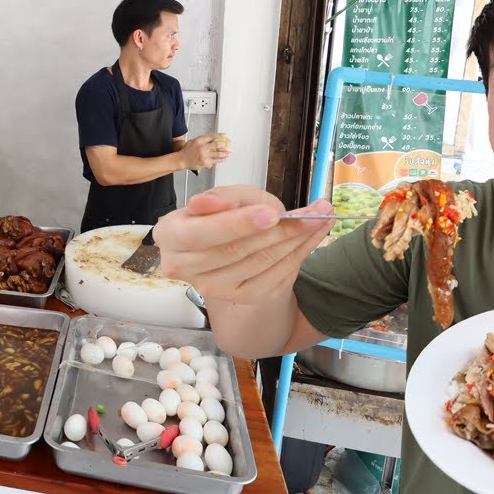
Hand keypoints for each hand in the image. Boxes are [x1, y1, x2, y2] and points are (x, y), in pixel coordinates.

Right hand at [154, 185, 332, 304]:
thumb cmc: (226, 213)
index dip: (235, 224)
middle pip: (234, 251)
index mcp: (170, 235)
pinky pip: (275, 276)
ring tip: (322, 217)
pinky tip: (315, 235)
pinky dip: (300, 253)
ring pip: (260, 263)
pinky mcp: (242, 297)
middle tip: (314, 212)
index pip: (199, 234)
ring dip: (297, 239)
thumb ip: (222, 198)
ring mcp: (213, 288)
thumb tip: (207, 204)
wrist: (234, 245)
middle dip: (279, 230)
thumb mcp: (227, 195)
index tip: (271, 213)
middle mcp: (184, 267)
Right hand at [179, 133, 231, 170]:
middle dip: (225, 144)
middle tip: (229, 143)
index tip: (224, 135)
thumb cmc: (186, 151)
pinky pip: (215, 161)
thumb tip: (212, 138)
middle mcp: (202, 148)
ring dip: (225, 153)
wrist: (181, 160)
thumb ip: (202, 139)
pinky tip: (224, 159)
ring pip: (218, 154)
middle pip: (217, 145)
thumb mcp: (193, 141)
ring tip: (229, 153)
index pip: (212, 136)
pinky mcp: (205, 162)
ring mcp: (204, 156)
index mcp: (199, 141)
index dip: (219, 135)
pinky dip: (221, 160)